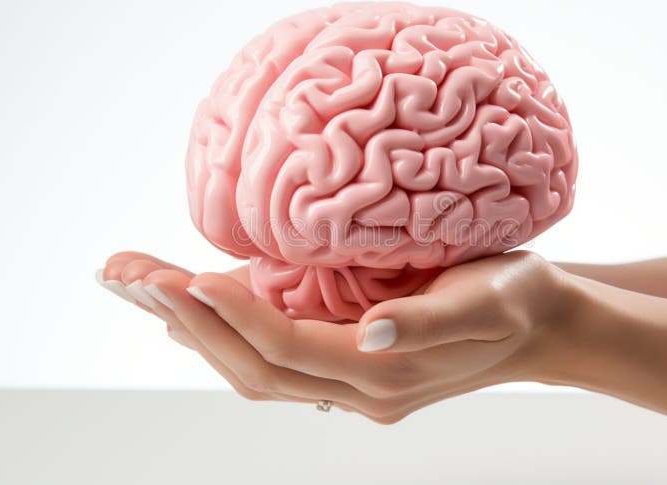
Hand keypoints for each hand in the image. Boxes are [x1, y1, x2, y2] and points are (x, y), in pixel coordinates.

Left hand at [97, 250, 572, 422]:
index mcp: (384, 377)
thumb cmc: (518, 300)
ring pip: (252, 366)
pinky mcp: (345, 362)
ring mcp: (347, 381)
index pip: (288, 350)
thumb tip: (371, 332)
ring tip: (137, 286)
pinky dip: (224, 332)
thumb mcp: (489, 300)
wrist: (539, 324)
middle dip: (188, 323)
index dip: (235, 316)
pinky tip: (192, 307)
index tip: (185, 277)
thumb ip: (430, 320)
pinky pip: (271, 357)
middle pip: (253, 367)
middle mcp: (355, 389)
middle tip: (128, 277)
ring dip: (192, 328)